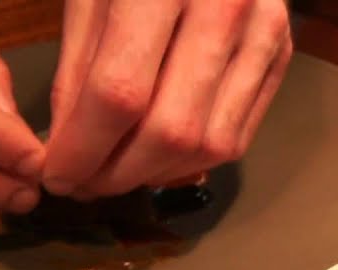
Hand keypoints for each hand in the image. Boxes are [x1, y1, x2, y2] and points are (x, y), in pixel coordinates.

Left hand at [43, 0, 292, 198]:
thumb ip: (77, 65)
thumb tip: (67, 144)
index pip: (120, 91)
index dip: (83, 147)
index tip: (56, 172)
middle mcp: (224, 6)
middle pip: (170, 129)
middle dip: (117, 173)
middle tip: (83, 183)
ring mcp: (263, 32)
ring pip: (209, 144)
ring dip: (155, 175)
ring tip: (116, 171)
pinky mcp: (280, 52)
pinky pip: (238, 135)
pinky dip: (192, 161)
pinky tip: (158, 156)